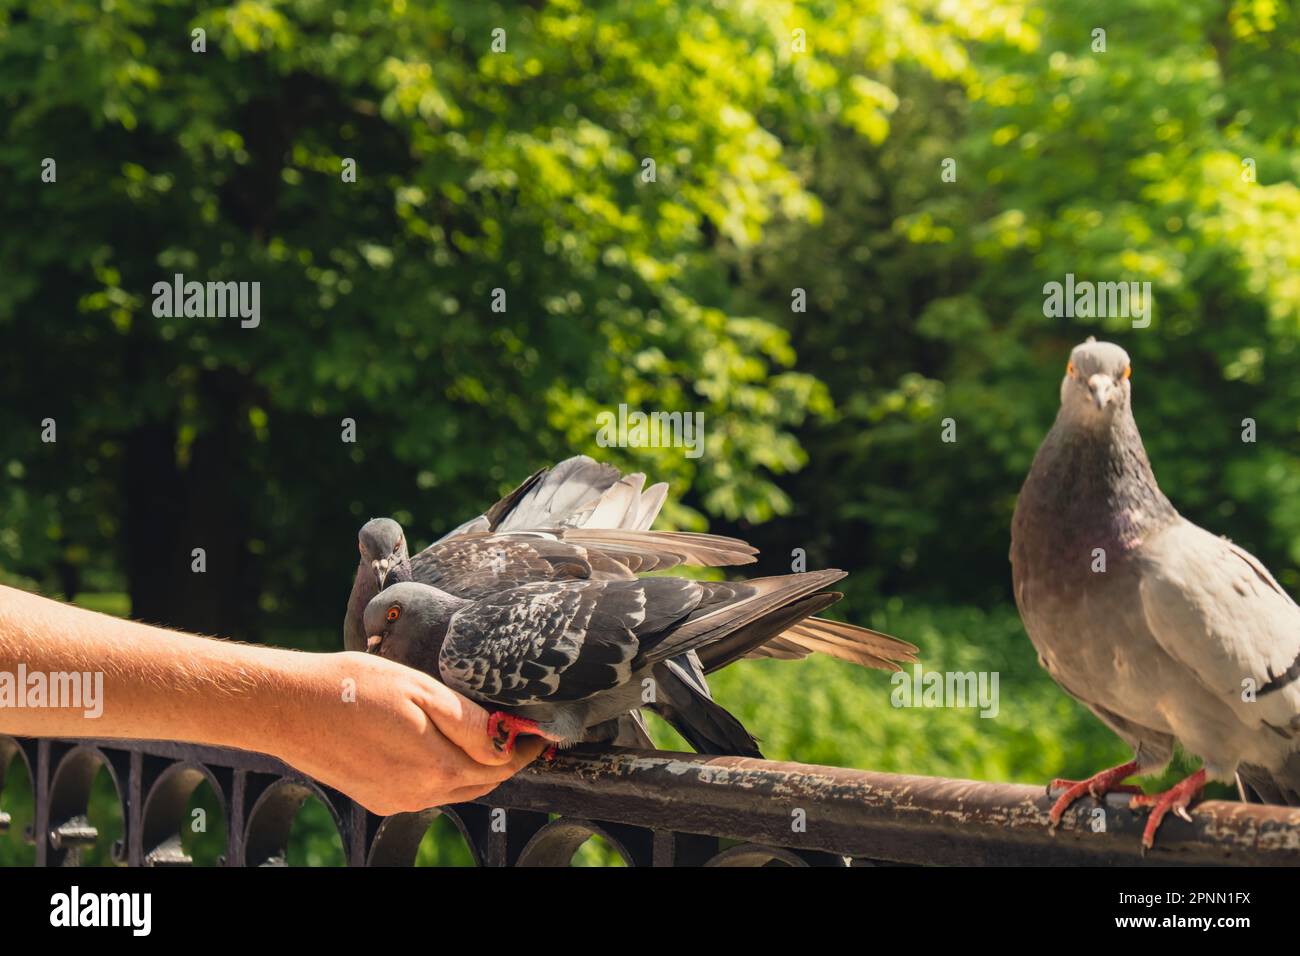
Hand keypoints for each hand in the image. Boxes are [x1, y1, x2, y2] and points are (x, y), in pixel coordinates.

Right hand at [274, 652, 545, 816]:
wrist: (288, 707)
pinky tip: (443, 749)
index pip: (501, 763)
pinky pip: (428, 791)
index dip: (524, 745)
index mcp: (438, 766)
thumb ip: (469, 720)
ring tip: (489, 737)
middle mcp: (422, 792)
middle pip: (483, 781)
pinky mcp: (378, 798)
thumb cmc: (354, 687)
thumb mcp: (420, 690)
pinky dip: (447, 774)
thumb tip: (510, 738)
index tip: (539, 727)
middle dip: (506, 759)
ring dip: (478, 768)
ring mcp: (398, 799)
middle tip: (521, 732)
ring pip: (457, 789)